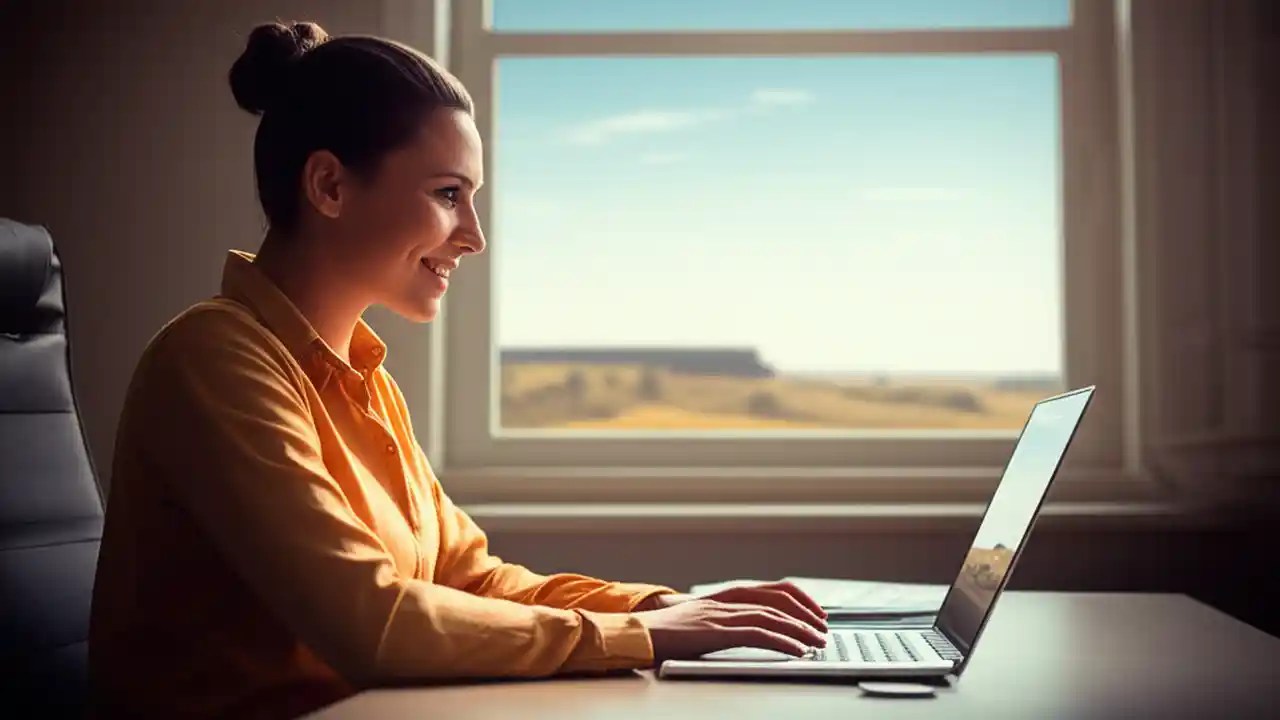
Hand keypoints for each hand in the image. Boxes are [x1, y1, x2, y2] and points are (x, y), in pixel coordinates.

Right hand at [633, 581, 828, 661]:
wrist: (637, 633)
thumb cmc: (664, 633)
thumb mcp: (700, 621)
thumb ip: (723, 621)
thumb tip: (750, 631)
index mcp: (723, 596)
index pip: (771, 589)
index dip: (798, 598)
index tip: (816, 612)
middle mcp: (725, 601)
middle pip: (776, 600)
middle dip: (805, 615)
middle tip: (823, 629)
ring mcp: (720, 615)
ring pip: (771, 616)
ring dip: (799, 630)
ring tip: (817, 643)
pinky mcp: (716, 632)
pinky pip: (757, 634)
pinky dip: (781, 641)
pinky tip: (796, 651)